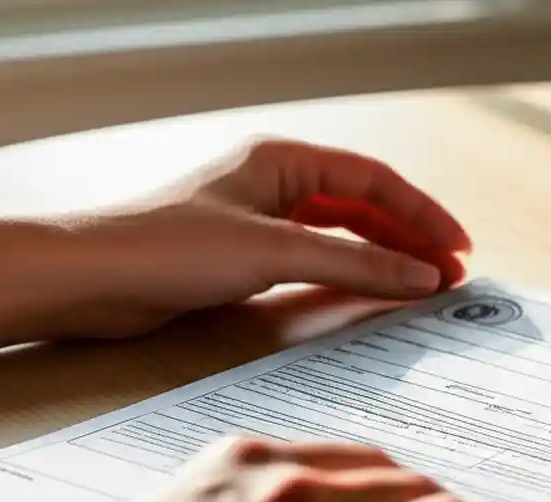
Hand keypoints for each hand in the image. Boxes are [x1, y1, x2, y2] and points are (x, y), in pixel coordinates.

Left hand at [60, 140, 471, 337]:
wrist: (92, 280)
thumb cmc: (165, 246)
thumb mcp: (273, 250)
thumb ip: (354, 263)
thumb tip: (420, 275)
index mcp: (282, 160)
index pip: (374, 181)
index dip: (422, 213)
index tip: (458, 249)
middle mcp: (273, 184)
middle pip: (362, 206)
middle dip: (409, 238)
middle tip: (450, 274)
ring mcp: (258, 221)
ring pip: (340, 235)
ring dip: (382, 258)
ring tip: (422, 285)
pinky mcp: (242, 258)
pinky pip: (314, 261)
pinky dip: (347, 275)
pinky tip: (368, 293)